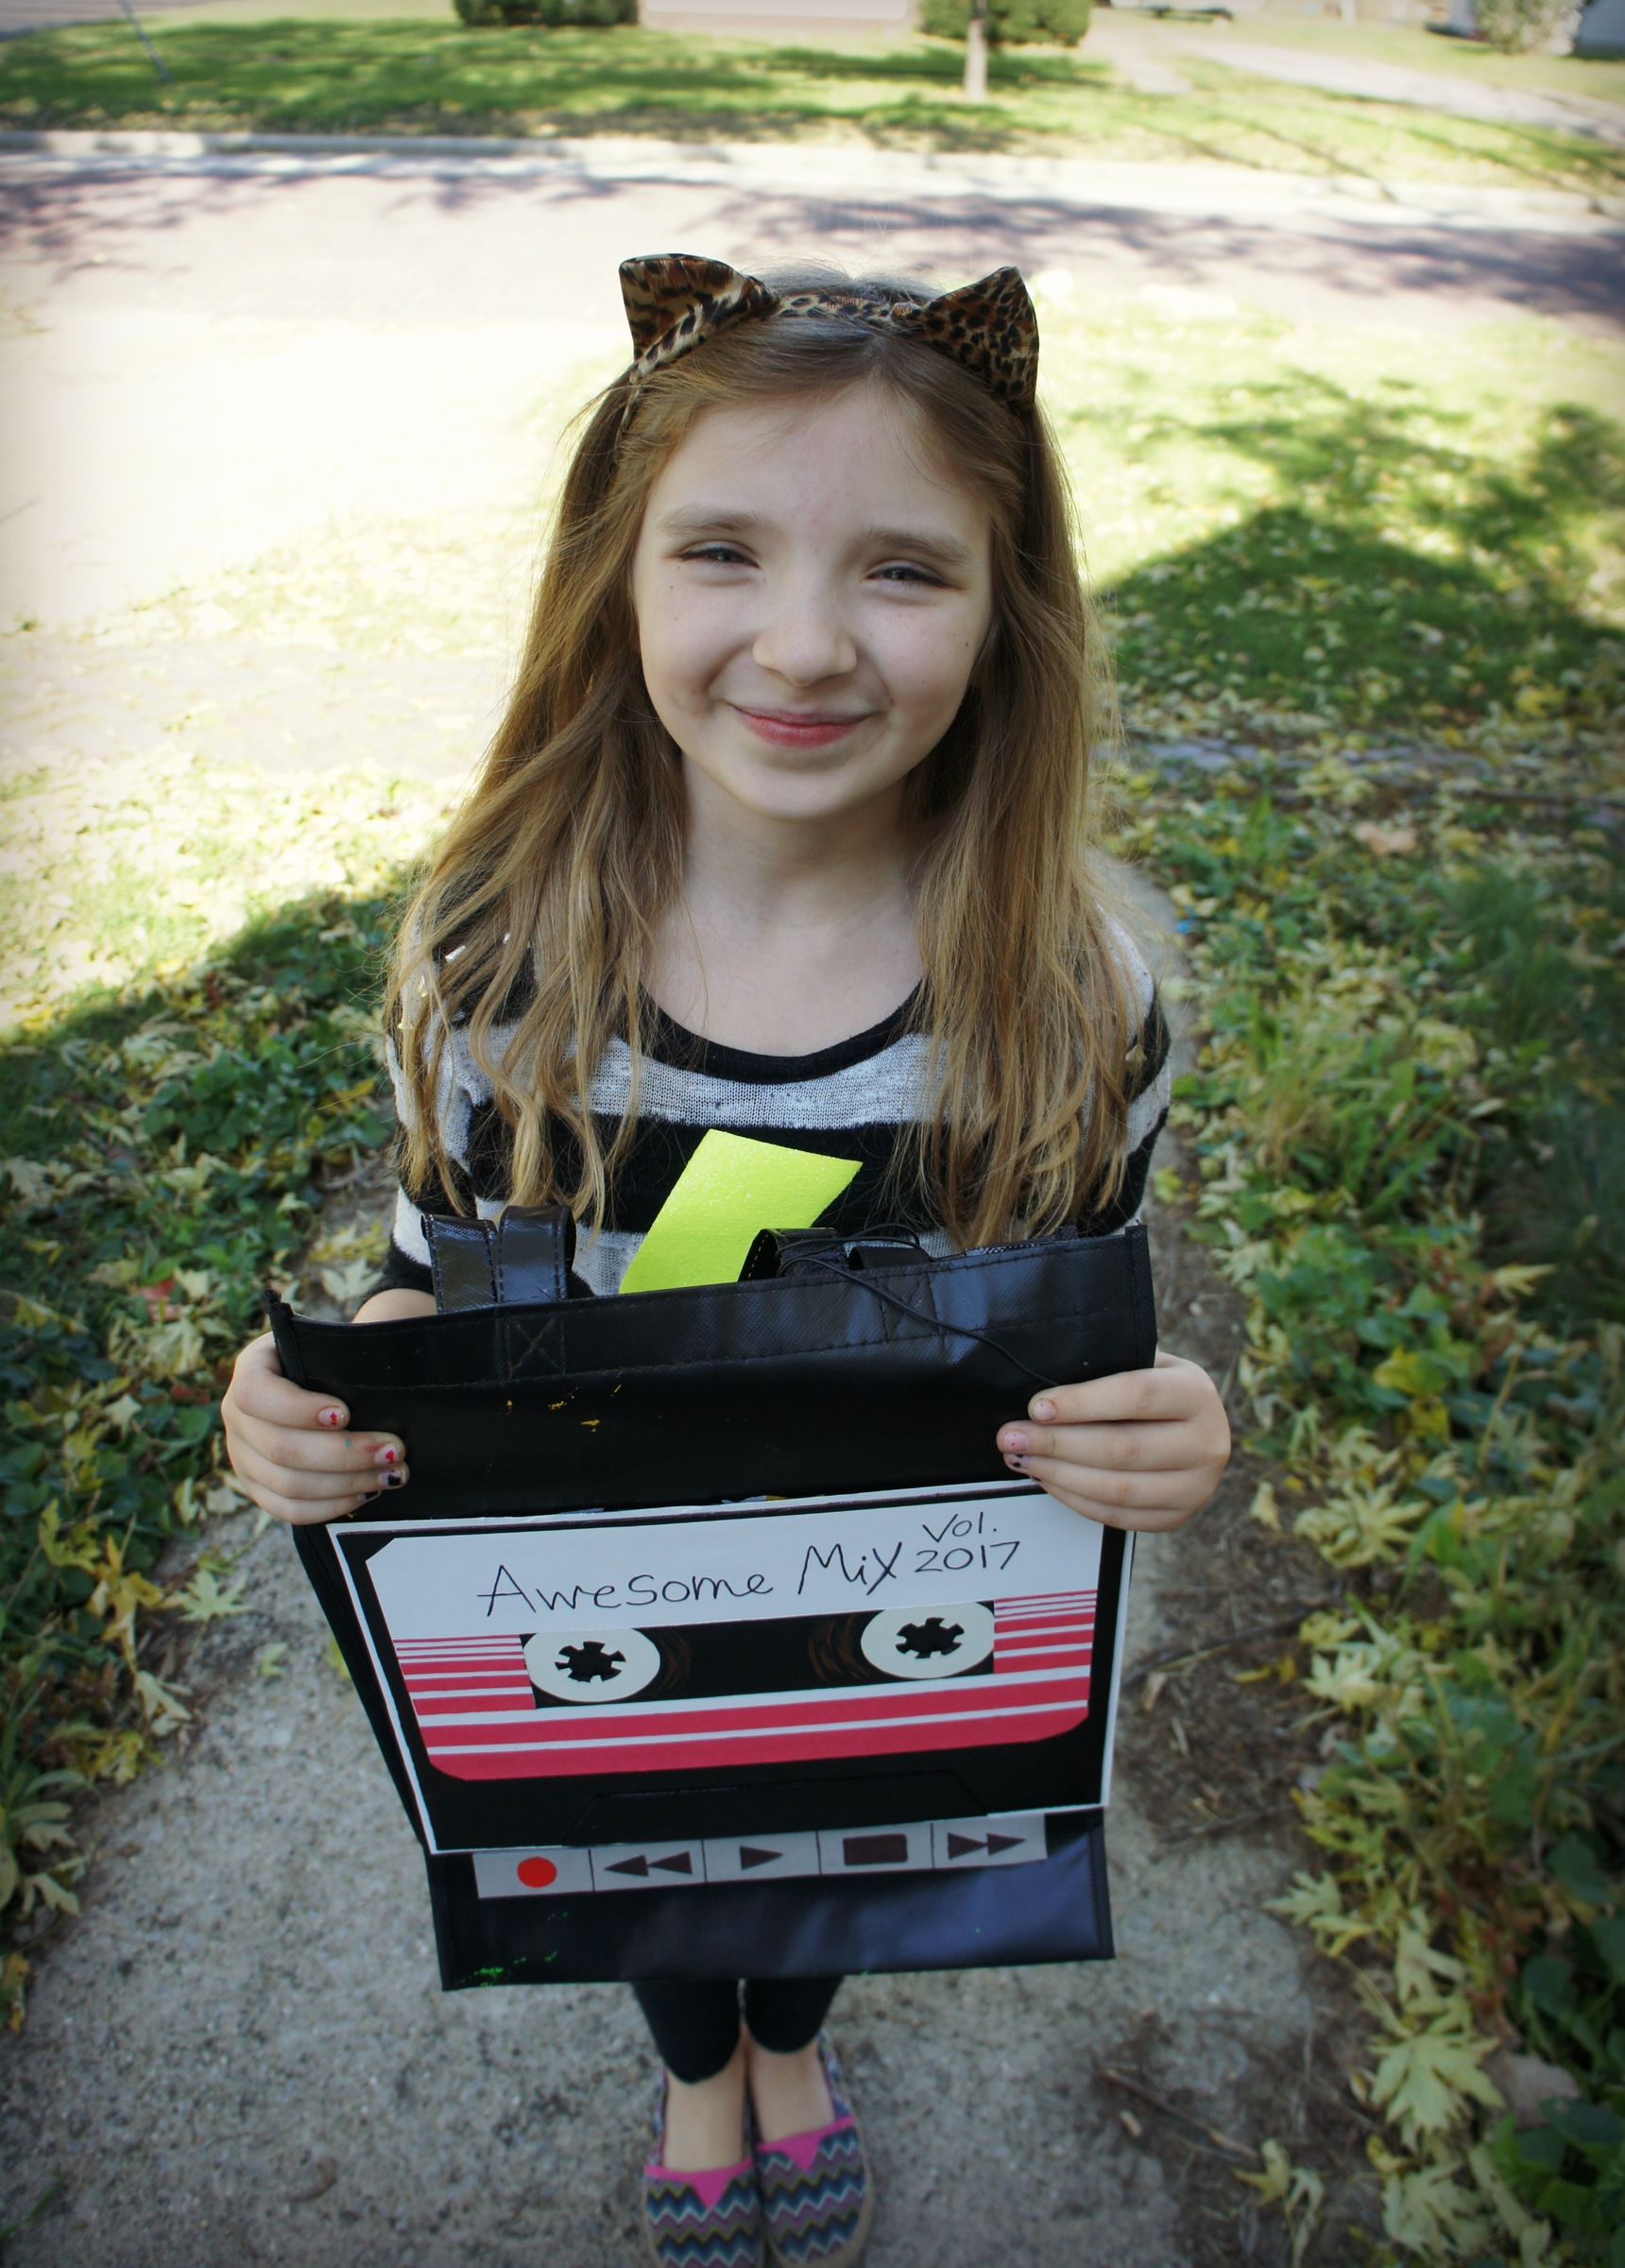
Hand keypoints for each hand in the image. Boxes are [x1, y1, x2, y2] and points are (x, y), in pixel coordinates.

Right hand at [221, 1331, 408, 1526]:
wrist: (326, 1382)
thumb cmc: (336, 1358)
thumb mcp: (335, 1343)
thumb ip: (351, 1351)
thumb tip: (382, 1361)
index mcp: (250, 1369)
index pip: (254, 1393)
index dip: (297, 1409)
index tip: (344, 1413)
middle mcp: (236, 1415)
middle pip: (280, 1449)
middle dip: (344, 1454)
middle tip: (393, 1450)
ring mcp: (242, 1456)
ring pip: (288, 1485)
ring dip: (346, 1483)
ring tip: (391, 1473)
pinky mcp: (257, 1488)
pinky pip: (289, 1510)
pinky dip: (331, 1506)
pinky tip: (366, 1493)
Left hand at [995, 1350, 1229, 1531]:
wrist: (1192, 1426)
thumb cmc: (1152, 1388)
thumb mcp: (1142, 1364)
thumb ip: (1105, 1370)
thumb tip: (1041, 1390)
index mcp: (1197, 1393)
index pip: (1137, 1396)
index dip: (1083, 1402)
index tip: (1036, 1407)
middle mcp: (1208, 1442)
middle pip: (1123, 1448)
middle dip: (1057, 1443)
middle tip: (1010, 1436)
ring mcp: (1197, 1486)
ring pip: (1117, 1488)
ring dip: (1058, 1475)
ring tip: (1021, 1458)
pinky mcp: (1178, 1517)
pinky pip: (1117, 1516)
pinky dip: (1074, 1499)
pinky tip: (1046, 1479)